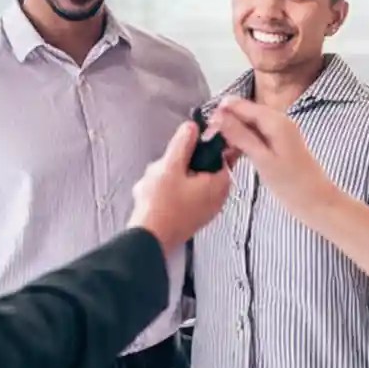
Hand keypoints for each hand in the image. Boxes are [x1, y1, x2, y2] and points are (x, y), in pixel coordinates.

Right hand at [129, 121, 235, 251]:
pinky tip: (154, 194)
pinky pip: (183, 193)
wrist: (148, 239)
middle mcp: (218, 196)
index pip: (219, 151)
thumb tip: (192, 128)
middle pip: (202, 164)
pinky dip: (169, 190)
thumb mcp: (170, 165)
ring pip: (189, 178)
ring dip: (171, 176)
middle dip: (179, 162)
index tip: (182, 144)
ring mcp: (205, 208)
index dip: (199, 144)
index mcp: (220, 182)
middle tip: (164, 168)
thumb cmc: (161, 204)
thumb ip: (183, 143)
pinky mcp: (192, 216)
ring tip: (155, 183)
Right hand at [208, 96, 343, 217]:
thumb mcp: (261, 159)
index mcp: (275, 120)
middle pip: (245, 113)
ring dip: (233, 134)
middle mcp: (278, 119)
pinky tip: (232, 154)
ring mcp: (279, 131)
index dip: (222, 112)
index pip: (242, 105)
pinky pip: (256, 135)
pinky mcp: (279, 143)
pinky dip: (243, 142)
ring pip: (249, 124)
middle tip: (209, 142)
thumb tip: (217, 115)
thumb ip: (239, 135)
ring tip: (218, 150)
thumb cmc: (291, 184)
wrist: (316, 202)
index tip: (204, 127)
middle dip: (226, 123)